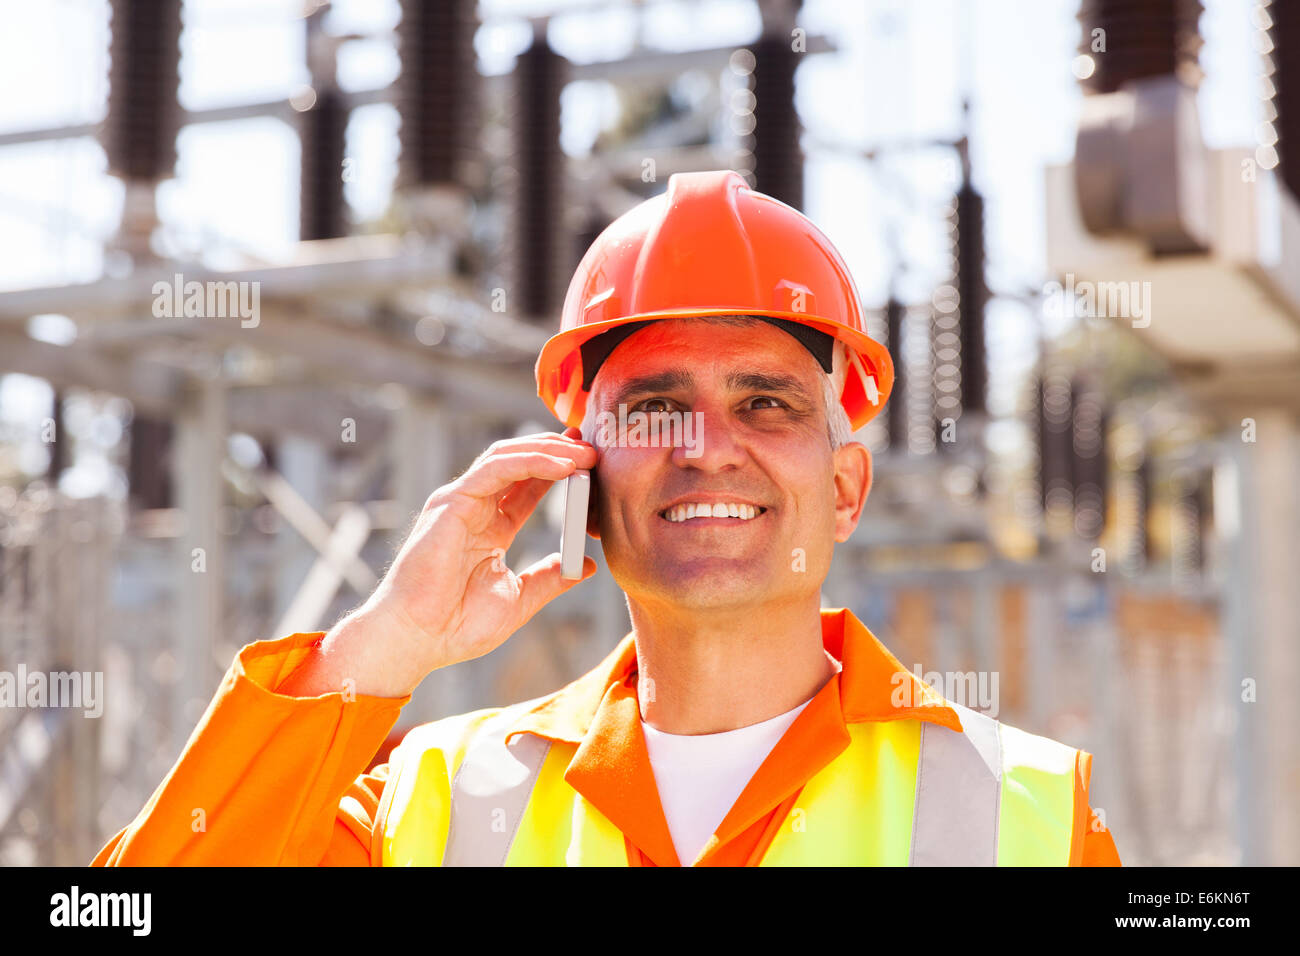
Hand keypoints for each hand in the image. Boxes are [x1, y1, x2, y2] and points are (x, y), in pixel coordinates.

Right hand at [287, 427, 597, 698]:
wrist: (419, 640)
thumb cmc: (457, 626)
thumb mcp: (518, 599)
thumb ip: (549, 578)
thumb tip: (585, 565)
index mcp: (490, 528)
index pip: (529, 486)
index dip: (560, 470)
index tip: (594, 465)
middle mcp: (474, 508)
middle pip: (519, 463)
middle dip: (558, 451)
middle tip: (595, 450)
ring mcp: (461, 502)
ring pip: (507, 456)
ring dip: (549, 450)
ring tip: (584, 454)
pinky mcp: (452, 502)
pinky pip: (496, 468)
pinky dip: (532, 461)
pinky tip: (562, 465)